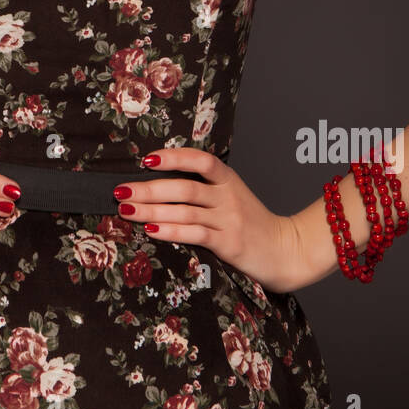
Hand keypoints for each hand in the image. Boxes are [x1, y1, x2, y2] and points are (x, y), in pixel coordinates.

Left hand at [115, 149, 310, 292]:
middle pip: (184, 188)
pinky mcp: (228, 243)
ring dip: (151, 210)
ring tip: (126, 209)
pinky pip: (194, 234)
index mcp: (228, 180)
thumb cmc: (253, 224)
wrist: (287, 251)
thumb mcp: (233, 197)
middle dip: (148, 188)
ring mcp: (229, 220)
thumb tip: (160, 184)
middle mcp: (228, 196)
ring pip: (185, 211)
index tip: (146, 159)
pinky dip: (169, 230)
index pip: (201, 160)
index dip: (174, 157)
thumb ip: (206, 189)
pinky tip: (150, 229)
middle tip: (121, 190)